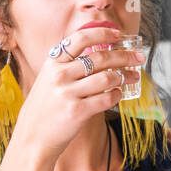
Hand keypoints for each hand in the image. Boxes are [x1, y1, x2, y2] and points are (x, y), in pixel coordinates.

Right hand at [13, 26, 141, 160]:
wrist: (32, 137)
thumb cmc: (44, 108)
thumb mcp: (48, 80)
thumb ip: (68, 66)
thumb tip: (98, 55)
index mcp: (53, 63)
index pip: (80, 39)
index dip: (102, 33)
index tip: (118, 35)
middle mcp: (59, 75)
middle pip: (100, 57)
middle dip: (124, 56)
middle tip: (138, 57)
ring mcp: (68, 93)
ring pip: (107, 78)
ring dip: (125, 76)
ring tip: (133, 76)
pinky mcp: (77, 111)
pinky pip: (106, 99)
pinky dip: (117, 95)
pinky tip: (119, 94)